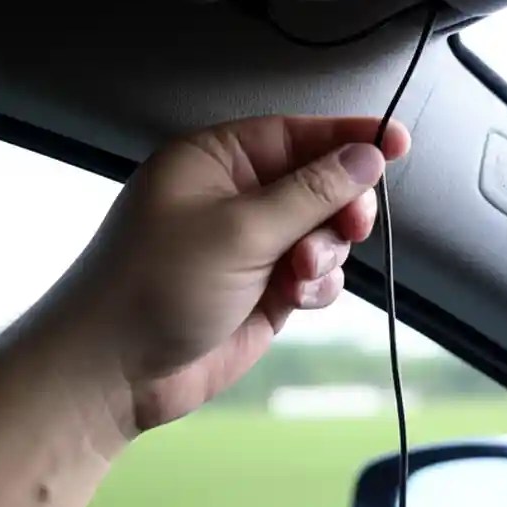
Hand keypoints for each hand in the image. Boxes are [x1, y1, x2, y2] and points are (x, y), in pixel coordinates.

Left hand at [48, 115, 409, 436]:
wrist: (112, 373)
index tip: (395, 141)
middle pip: (321, 183)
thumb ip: (311, 192)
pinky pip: (316, 276)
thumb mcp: (239, 229)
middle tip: (350, 226)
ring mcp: (251, 246)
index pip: (297, 134)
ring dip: (325, 254)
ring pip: (325, 233)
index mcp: (216, 160)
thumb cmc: (150, 287)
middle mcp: (235, 197)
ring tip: (297, 275)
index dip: (349, 137)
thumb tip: (366, 157)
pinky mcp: (263, 289)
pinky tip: (292, 298)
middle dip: (340, 207)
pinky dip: (316, 286)